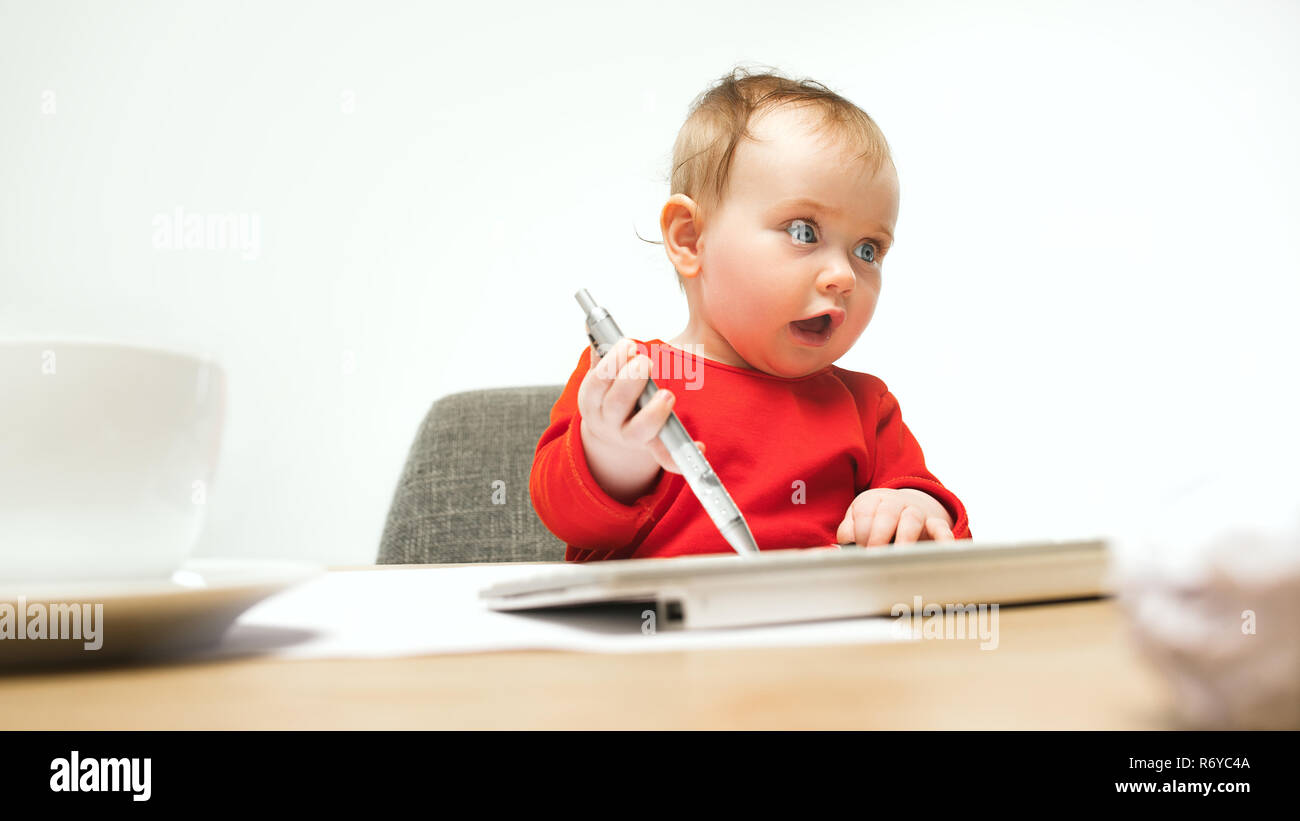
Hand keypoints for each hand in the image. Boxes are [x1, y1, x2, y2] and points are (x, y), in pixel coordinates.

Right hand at [577, 338, 704, 501]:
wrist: (610, 431)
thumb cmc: (609, 393)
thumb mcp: (600, 375)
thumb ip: (600, 351)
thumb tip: (591, 322)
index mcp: (593, 400)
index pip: (597, 383)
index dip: (612, 364)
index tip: (629, 344)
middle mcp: (608, 422)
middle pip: (616, 405)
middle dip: (631, 381)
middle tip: (646, 361)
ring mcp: (629, 437)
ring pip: (638, 432)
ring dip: (653, 413)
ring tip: (667, 395)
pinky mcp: (651, 449)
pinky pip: (665, 458)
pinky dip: (680, 457)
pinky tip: (700, 446)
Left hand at [836, 488, 954, 546]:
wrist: (905, 506)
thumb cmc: (874, 521)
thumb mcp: (857, 522)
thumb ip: (848, 534)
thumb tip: (838, 550)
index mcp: (872, 500)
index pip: (864, 511)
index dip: (861, 531)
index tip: (861, 549)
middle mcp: (895, 503)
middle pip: (887, 514)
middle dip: (879, 535)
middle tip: (874, 555)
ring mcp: (916, 512)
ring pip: (912, 519)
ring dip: (904, 538)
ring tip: (899, 557)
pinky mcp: (934, 523)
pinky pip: (941, 528)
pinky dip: (944, 538)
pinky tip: (944, 550)